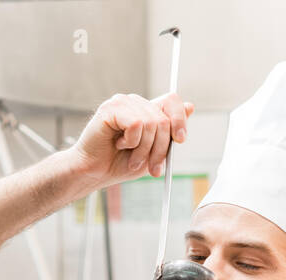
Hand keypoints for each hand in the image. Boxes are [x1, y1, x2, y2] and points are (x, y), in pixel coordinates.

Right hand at [68, 92, 193, 189]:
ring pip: (151, 123)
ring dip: (144, 149)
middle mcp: (135, 103)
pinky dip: (131, 142)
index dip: (180, 120)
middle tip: (151, 167)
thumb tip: (190, 106)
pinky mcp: (111, 108)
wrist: (95, 173)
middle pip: (164, 119)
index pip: (172, 101)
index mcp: (146, 110)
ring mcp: (122, 103)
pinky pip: (136, 124)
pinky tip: (119, 144)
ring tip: (131, 158)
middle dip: (161, 148)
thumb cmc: (120, 163)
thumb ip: (170, 132)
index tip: (180, 140)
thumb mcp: (153, 152)